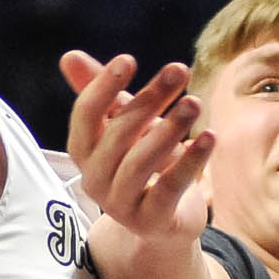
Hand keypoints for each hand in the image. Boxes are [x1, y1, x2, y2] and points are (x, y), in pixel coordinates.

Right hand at [60, 50, 214, 257]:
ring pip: (139, 163)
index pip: (85, 115)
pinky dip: (190, 162)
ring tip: (194, 102)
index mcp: (84, 151)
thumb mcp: (126, 125)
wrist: (165, 221)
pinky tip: (208, 138)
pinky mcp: (149, 222)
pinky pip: (168, 188)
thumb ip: (104, 94)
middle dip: (149, 100)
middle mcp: (94, 179)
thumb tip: (69, 56)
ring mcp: (120, 204)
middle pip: (118, 134)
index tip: (129, 60)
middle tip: (179, 70)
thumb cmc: (142, 162)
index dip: (103, 87)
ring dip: (169, 128)